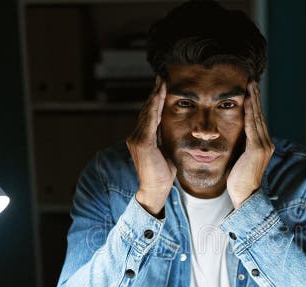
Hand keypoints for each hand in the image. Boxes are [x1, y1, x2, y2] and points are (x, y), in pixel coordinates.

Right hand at [127, 76, 176, 215]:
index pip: (149, 115)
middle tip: (161, 78)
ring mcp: (137, 139)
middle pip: (146, 110)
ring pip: (147, 112)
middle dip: (155, 94)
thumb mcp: (164, 152)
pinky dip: (155, 107)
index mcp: (142, 138)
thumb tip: (169, 129)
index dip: (155, 100)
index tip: (161, 87)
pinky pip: (150, 120)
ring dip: (155, 96)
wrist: (155, 190)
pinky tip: (159, 97)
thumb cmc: (162, 174)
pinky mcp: (143, 143)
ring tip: (161, 83)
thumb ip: (163, 139)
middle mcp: (136, 135)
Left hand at [227, 81, 273, 208]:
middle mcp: (266, 142)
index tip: (250, 89)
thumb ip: (241, 146)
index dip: (254, 103)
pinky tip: (246, 102)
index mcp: (263, 144)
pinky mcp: (256, 149)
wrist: (245, 196)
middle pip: (259, 114)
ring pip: (257, 117)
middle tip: (251, 80)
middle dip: (255, 96)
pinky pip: (252, 126)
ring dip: (253, 100)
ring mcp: (263, 145)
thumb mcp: (241, 159)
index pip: (257, 119)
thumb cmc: (239, 180)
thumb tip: (236, 137)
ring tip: (249, 85)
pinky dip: (249, 112)